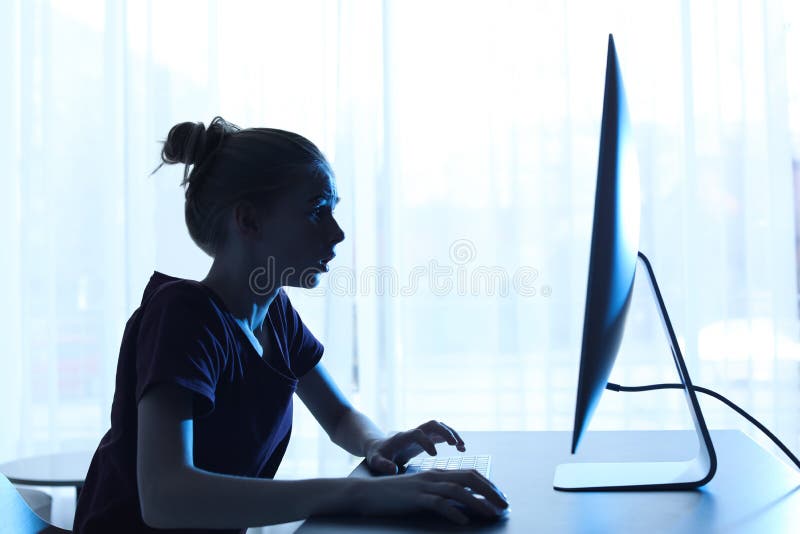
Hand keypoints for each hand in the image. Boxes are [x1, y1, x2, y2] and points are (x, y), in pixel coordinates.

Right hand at [356, 469, 508, 524]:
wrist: (368, 493)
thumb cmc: (396, 495)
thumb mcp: (422, 492)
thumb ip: (441, 494)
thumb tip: (464, 505)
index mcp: (438, 473)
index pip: (471, 474)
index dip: (489, 485)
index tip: (501, 498)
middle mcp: (434, 476)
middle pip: (470, 478)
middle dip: (491, 492)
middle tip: (505, 506)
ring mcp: (424, 486)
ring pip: (458, 490)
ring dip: (478, 502)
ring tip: (491, 514)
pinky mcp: (415, 498)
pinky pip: (438, 503)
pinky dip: (453, 511)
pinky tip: (464, 521)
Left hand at [365, 420, 465, 474]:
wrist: (379, 447)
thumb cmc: (378, 455)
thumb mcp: (376, 461)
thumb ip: (382, 465)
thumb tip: (393, 470)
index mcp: (403, 437)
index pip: (416, 433)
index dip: (426, 441)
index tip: (434, 454)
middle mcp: (414, 432)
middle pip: (431, 424)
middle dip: (444, 432)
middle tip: (454, 444)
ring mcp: (422, 434)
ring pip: (439, 427)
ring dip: (452, 434)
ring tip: (462, 446)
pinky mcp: (427, 439)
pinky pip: (442, 435)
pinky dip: (453, 439)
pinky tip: (462, 448)